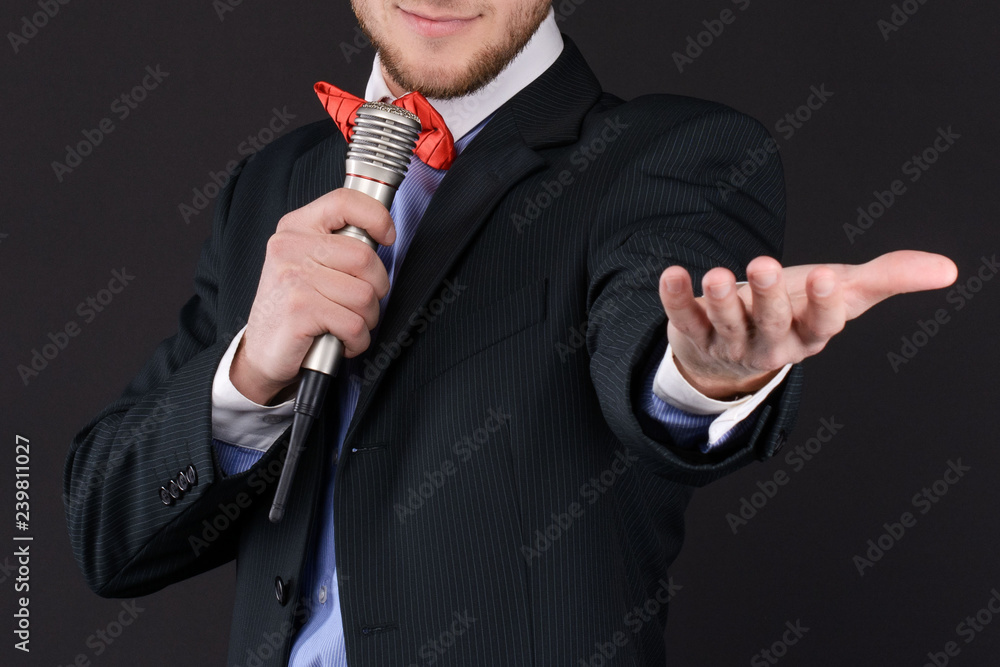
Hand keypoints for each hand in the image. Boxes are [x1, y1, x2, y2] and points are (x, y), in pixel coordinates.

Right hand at [230, 188, 396, 404]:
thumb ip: (337, 244)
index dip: (377, 217)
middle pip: (365, 257)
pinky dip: (357, 341)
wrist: (263, 351)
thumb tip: (381, 235)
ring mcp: (293, 278)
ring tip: (346, 323)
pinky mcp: (299, 310)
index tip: (387, 237)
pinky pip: (354, 325)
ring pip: (364, 296)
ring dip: (367, 320)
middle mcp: (290, 247)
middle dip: (377, 289)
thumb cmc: (296, 307)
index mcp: (296, 228)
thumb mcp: (308, 262)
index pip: (345, 202)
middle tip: (360, 303)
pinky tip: (341, 340)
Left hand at [658, 250, 958, 399]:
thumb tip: (948, 269)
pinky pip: (682, 319)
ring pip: (725, 326)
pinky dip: (674, 298)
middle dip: (766, 298)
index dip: (823, 304)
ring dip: (719, 301)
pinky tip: (671, 273)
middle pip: (770, 325)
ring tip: (717, 275)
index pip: (821, 324)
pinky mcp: (693, 333)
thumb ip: (888, 277)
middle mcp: (770, 346)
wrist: (738, 338)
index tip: (827, 276)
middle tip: (762, 264)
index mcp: (810, 335)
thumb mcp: (843, 292)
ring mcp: (729, 343)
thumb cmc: (797, 308)